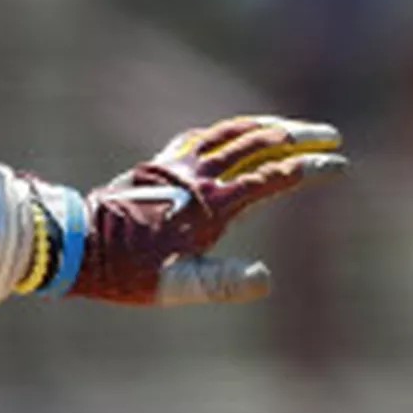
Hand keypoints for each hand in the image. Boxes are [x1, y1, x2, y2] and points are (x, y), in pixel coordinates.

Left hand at [72, 115, 345, 305]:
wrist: (74, 242)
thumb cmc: (124, 269)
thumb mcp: (175, 285)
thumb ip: (222, 283)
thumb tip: (265, 279)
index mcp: (210, 204)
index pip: (270, 178)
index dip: (308, 170)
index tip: (337, 166)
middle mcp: (195, 176)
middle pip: (255, 144)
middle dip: (297, 138)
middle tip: (330, 136)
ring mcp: (175, 166)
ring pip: (228, 133)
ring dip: (265, 127)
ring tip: (292, 128)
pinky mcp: (157, 164)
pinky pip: (201, 137)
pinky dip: (228, 130)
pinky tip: (234, 133)